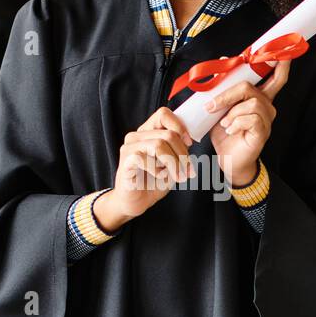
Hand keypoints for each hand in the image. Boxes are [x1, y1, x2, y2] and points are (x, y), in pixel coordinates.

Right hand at [102, 108, 196, 228]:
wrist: (135, 202)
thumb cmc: (152, 182)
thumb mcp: (170, 163)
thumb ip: (176, 149)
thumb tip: (190, 140)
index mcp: (148, 132)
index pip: (163, 114)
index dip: (180, 126)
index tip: (190, 144)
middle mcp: (136, 136)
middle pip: (168, 134)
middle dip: (183, 154)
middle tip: (188, 171)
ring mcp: (129, 148)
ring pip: (158, 145)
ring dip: (174, 163)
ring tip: (178, 177)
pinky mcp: (125, 161)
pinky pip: (145, 158)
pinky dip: (158, 170)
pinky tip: (159, 177)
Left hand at [207, 59, 290, 185]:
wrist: (228, 159)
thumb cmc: (226, 132)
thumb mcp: (220, 106)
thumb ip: (223, 85)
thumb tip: (223, 59)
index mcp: (258, 97)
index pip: (275, 77)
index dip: (281, 64)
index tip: (285, 53)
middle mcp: (266, 105)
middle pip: (252, 87)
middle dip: (228, 93)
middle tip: (212, 105)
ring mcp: (266, 119)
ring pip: (250, 102)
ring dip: (231, 112)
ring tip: (224, 123)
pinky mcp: (263, 131)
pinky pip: (251, 118)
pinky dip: (235, 123)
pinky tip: (231, 130)